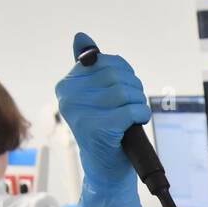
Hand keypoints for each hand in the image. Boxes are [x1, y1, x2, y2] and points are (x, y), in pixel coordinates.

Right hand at [54, 32, 147, 206]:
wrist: (106, 170)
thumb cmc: (105, 131)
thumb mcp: (96, 97)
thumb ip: (89, 68)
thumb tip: (81, 36)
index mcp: (67, 86)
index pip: (104, 61)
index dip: (125, 73)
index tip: (127, 88)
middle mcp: (68, 97)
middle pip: (115, 75)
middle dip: (134, 88)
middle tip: (135, 104)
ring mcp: (80, 112)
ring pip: (124, 92)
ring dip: (139, 102)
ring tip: (135, 114)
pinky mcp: (96, 127)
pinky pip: (129, 110)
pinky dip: (140, 114)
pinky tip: (137, 122)